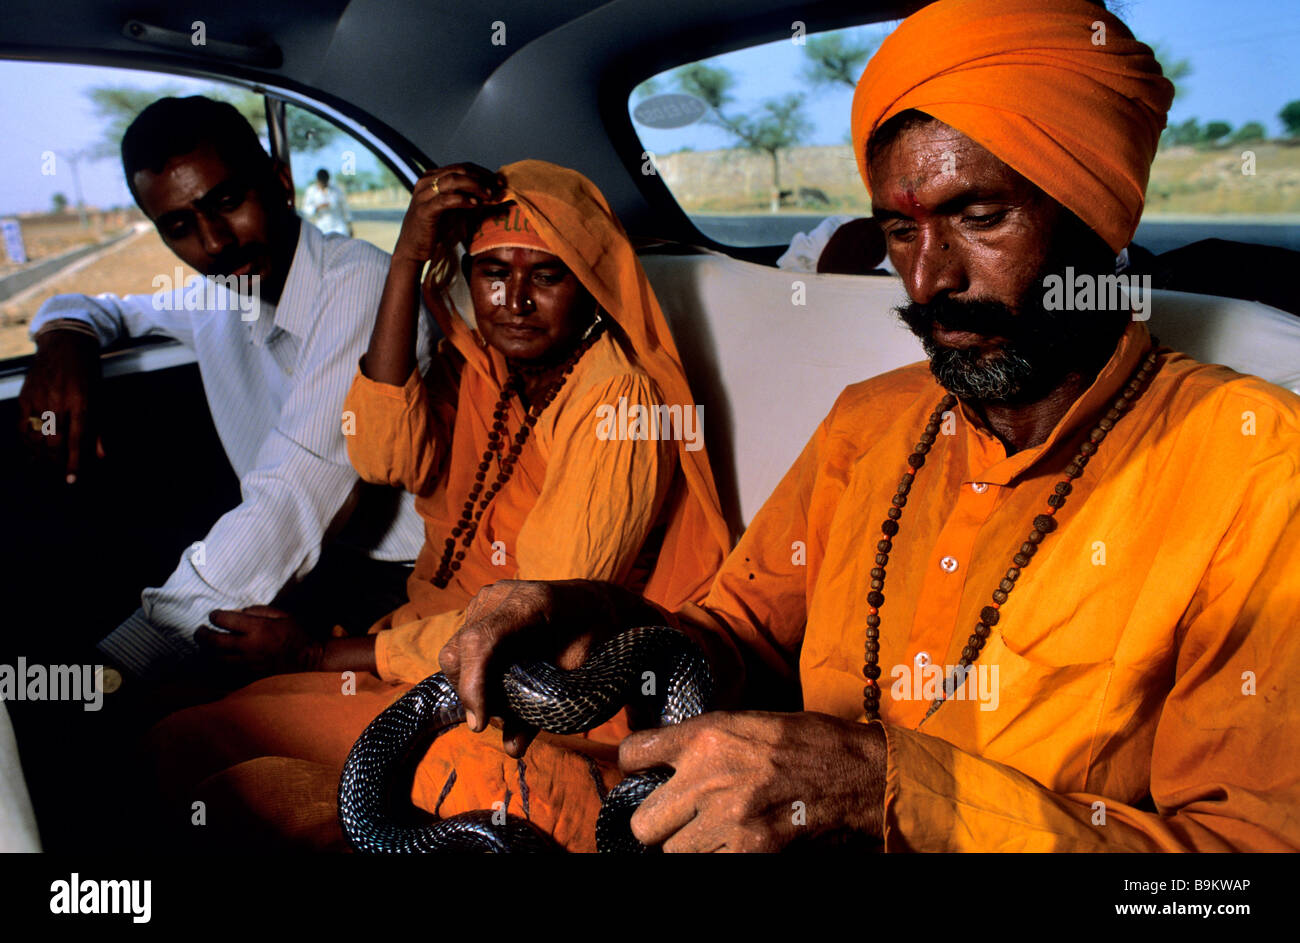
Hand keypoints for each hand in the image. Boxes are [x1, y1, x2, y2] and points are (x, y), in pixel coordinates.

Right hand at [18, 330, 104, 482]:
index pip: (77, 439)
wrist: (65, 344)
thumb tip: (100, 455)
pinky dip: (26, 441)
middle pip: (54, 442)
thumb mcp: (99, 398)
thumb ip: (98, 428)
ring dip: (40, 455)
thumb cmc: (87, 373)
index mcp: (82, 402)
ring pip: (35, 437)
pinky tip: (32, 449)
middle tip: (60, 472)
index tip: (72, 479)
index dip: (74, 462)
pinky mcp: (25, 396)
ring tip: (47, 464)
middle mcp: (58, 401)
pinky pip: (21, 426)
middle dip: (56, 462)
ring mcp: (39, 398)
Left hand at [196, 605, 322, 677]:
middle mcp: (250, 646)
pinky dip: (218, 663)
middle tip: (200, 631)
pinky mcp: (250, 674)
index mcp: (258, 628)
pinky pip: (226, 670)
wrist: (310, 659)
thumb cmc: (297, 633)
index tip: (214, 615)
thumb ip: (257, 611)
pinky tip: (217, 658)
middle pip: (214, 642)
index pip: (225, 620)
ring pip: (217, 658)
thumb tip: (237, 612)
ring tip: (206, 644)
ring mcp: (248, 663)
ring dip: (207, 651)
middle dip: (202, 635)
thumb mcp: (281, 614)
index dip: (215, 616)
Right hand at [393, 163, 505, 266]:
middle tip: (497, 188)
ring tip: (489, 196)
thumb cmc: (435, 228)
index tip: (499, 181)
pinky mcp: (424, 210)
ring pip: (453, 180)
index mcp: (432, 177)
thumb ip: (467, 197)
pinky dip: (464, 200)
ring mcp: (424, 194)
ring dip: (475, 186)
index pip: (462, 167)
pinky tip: (476, 205)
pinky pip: (447, 200)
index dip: (482, 172)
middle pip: (459, 170)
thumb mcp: (453, 208)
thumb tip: (492, 193)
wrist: (413, 248)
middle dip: (482, 178)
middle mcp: (426, 182)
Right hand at [440, 579, 659, 756]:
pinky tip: (504, 681)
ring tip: (508, 699)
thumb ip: (543, 707)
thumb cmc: (596, 637)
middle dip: (474, 694)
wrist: (599, 606)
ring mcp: (487, 600)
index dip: (473, 685)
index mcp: (530, 604)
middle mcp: (501, 596)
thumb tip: (512, 749)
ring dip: (474, 686)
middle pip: (460, 652)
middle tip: (505, 716)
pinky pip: (463, 648)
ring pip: (456, 653)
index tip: (480, 723)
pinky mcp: (480, 609)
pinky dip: (476, 673)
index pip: (480, 642)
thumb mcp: (576, 674)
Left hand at [620, 710, 886, 851]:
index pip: (633, 754)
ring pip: (672, 854)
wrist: (859, 775)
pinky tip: (735, 844)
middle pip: (642, 823)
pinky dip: (717, 858)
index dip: (634, 765)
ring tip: (713, 833)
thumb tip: (663, 758)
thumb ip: (704, 741)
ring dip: (688, 847)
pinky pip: (708, 865)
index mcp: (707, 737)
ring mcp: (728, 821)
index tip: (641, 770)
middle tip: (679, 817)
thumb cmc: (808, 744)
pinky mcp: (750, 852)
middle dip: (658, 822)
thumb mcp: (749, 722)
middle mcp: (708, 778)